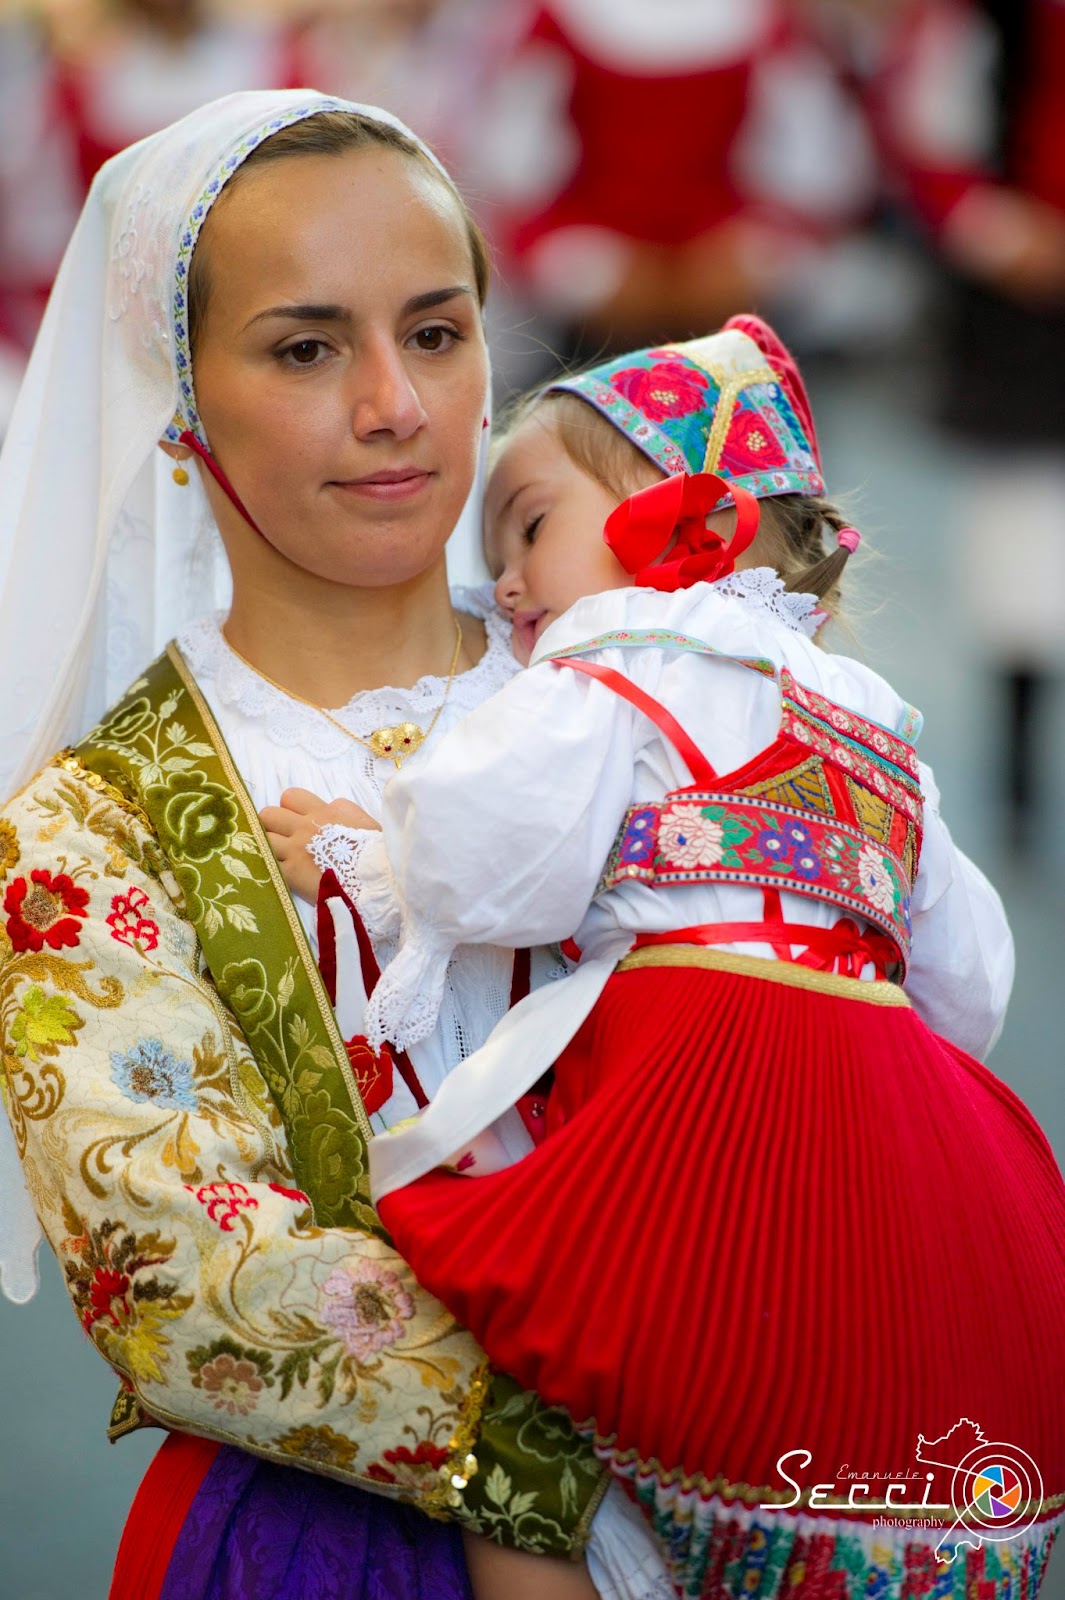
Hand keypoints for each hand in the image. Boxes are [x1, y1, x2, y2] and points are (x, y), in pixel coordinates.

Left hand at [260, 788, 379, 903]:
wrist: (378, 883)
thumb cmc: (377, 855)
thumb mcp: (366, 823)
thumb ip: (346, 811)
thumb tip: (330, 806)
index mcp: (324, 813)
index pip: (290, 796)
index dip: (290, 809)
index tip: (297, 822)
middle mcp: (304, 828)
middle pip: (268, 814)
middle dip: (273, 826)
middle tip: (284, 841)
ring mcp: (294, 850)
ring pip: (262, 838)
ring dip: (268, 847)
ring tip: (279, 859)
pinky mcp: (290, 873)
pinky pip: (266, 863)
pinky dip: (269, 868)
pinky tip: (278, 876)